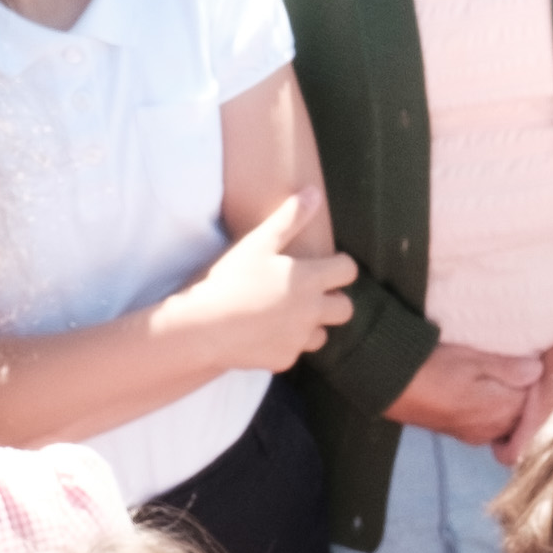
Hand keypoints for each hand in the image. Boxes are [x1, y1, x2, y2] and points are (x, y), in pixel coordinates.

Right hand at [177, 193, 360, 374]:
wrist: (203, 327)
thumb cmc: (229, 279)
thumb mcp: (258, 242)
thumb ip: (290, 218)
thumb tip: (314, 193)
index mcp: (309, 279)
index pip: (348, 270)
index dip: (340, 265)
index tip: (326, 264)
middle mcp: (311, 311)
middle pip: (346, 308)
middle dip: (334, 300)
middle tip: (310, 292)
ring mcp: (299, 339)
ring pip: (323, 335)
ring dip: (313, 325)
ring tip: (288, 315)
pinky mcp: (284, 359)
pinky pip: (295, 351)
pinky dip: (287, 343)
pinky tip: (265, 333)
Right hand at [391, 345, 541, 447]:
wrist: (392, 385)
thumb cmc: (434, 367)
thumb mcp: (473, 359)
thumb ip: (509, 368)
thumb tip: (538, 371)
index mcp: (501, 409)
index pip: (537, 402)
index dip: (538, 382)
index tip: (533, 362)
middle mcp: (493, 429)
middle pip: (525, 416)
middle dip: (527, 397)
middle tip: (521, 368)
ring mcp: (477, 435)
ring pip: (509, 424)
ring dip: (511, 405)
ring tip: (503, 380)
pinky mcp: (462, 434)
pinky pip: (492, 428)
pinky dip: (496, 414)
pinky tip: (487, 395)